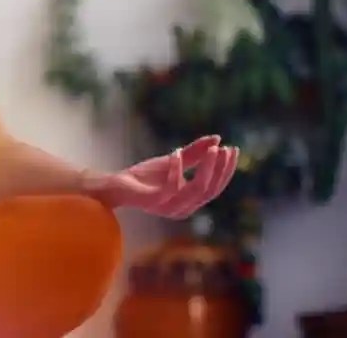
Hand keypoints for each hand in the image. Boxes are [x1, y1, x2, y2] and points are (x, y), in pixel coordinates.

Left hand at [83, 135, 237, 218]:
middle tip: (223, 148)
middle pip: (209, 190)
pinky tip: (176, 152)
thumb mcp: (173, 161)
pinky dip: (177, 169)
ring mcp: (168, 207)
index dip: (225, 170)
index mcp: (190, 202)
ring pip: (196, 190)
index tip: (232, 149)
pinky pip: (172, 187)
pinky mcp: (153, 202)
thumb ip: (194, 153)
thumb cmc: (144, 177)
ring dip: (206, 168)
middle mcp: (183, 208)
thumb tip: (217, 138)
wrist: (115, 185)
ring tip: (210, 148)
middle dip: (219, 168)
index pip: (214, 188)